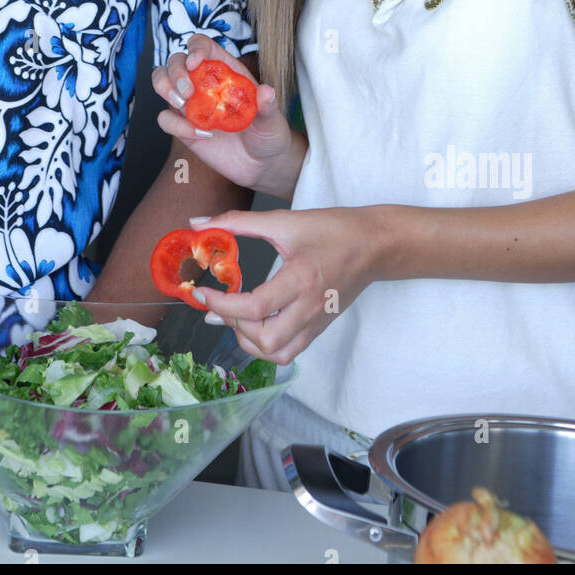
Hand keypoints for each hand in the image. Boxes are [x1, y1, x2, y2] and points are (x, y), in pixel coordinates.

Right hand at [151, 34, 303, 197]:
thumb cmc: (268, 134)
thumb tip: (267, 91)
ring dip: (165, 88)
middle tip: (187, 92)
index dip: (195, 48)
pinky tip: (200, 135)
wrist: (261, 165)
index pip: (202, 46)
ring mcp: (190, 104)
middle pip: (176, 61)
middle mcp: (202, 83)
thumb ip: (269, 106)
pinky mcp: (182, 127)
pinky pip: (165, 119)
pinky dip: (175, 125)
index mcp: (224, 71)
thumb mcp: (273, 119)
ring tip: (182, 104)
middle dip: (175, 71)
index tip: (195, 63)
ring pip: (161, 81)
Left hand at [188, 206, 383, 364]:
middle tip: (220, 305)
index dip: (222, 305)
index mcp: (301, 279)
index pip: (255, 307)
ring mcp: (316, 322)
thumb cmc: (333, 229)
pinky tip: (256, 324)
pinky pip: (290, 352)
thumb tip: (198, 223)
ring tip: (236, 318)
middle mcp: (309, 307)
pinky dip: (267, 346)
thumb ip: (238, 222)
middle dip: (234, 326)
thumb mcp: (284, 220)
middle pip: (266, 340)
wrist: (376, 244)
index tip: (202, 292)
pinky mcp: (320, 327)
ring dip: (249, 341)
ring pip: (278, 354)